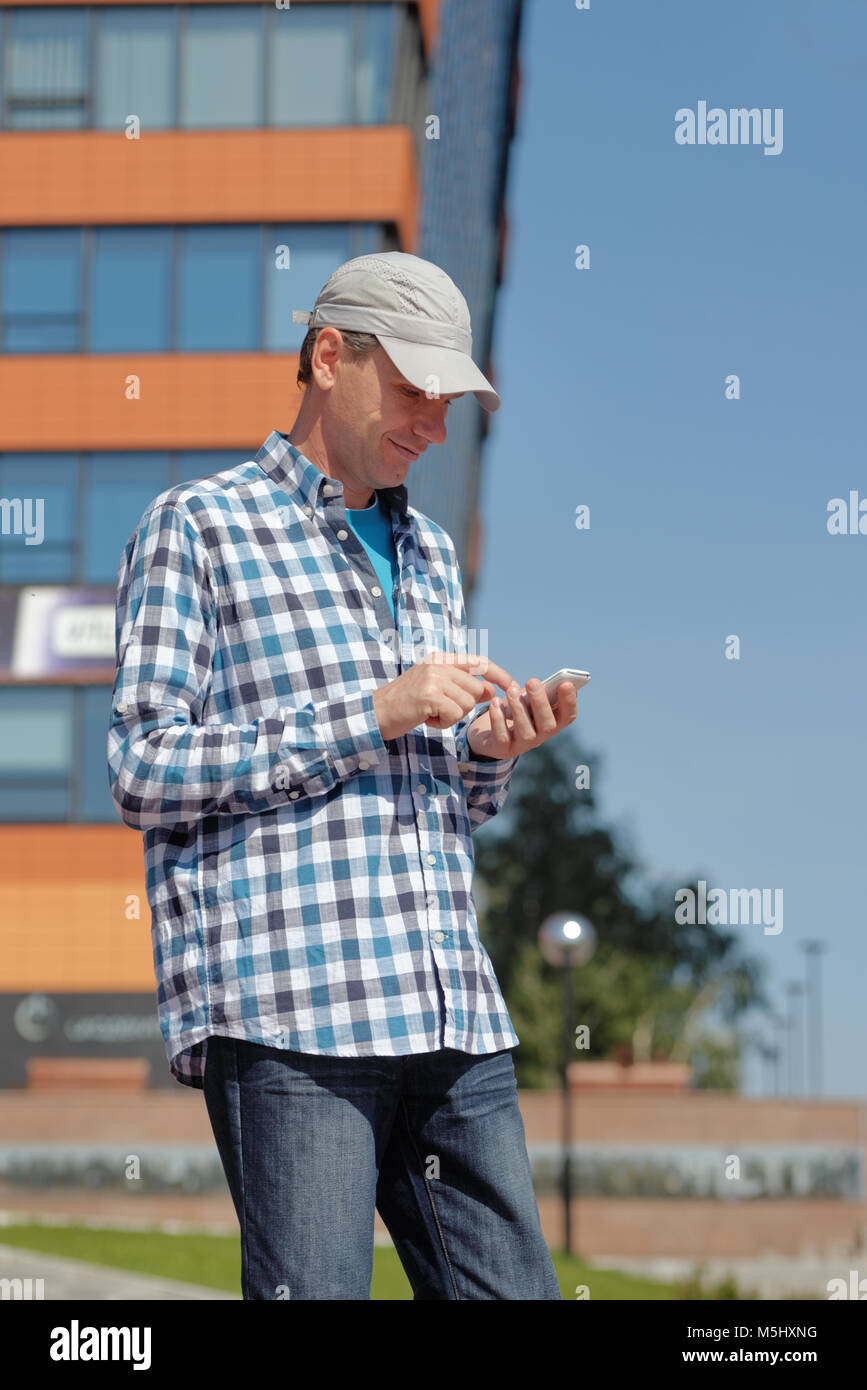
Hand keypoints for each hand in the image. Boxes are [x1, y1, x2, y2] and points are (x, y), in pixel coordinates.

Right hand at [372, 651, 515, 742]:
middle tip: (440, 709)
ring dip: (452, 716)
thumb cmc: (406, 705)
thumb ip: (460, 685)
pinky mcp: (429, 695)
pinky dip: (443, 723)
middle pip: (477, 689)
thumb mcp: (434, 687)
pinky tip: (426, 719)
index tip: (513, 686)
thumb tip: (492, 690)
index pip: (480, 662)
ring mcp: (434, 678)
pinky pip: (455, 714)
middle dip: (465, 706)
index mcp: (441, 659)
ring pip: (467, 704)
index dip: (499, 674)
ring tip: (430, 713)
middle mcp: (438, 665)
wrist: (375, 714)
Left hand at [466, 678, 577, 759]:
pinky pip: (503, 736)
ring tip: (511, 691)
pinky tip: (495, 702)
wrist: (490, 733)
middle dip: (541, 702)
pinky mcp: (503, 749)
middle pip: (547, 725)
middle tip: (532, 681)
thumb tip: (536, 683)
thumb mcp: (527, 700)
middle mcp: (541, 737)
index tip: (565, 683)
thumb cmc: (515, 710)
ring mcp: (523, 745)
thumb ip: (535, 692)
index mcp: (553, 722)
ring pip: (526, 732)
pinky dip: (499, 719)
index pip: (568, 716)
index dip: (569, 701)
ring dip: (519, 709)